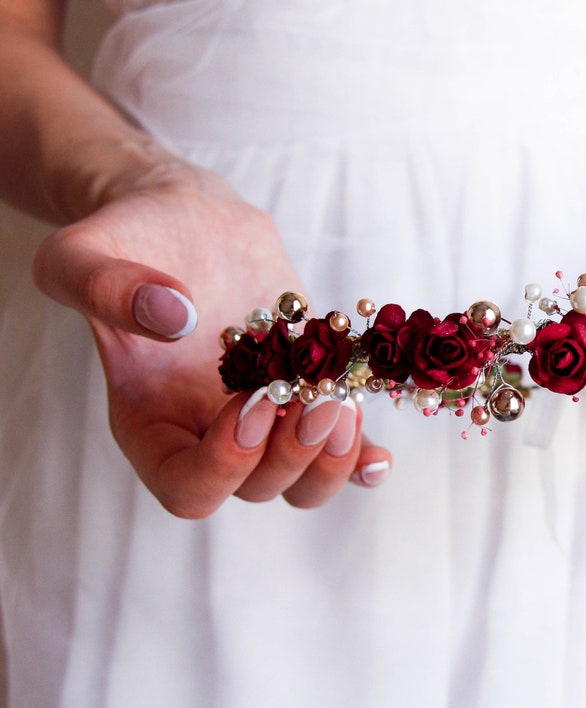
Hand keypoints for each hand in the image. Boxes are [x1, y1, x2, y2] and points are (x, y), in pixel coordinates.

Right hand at [32, 163, 391, 516]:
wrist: (185, 217)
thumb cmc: (123, 240)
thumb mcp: (81, 253)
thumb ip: (105, 286)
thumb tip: (175, 317)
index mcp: (148, 423)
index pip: (186, 488)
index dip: (224, 465)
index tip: (250, 406)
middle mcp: (207, 433)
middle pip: (255, 488)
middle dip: (292, 454)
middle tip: (315, 400)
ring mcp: (261, 417)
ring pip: (301, 481)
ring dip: (332, 459)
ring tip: (343, 404)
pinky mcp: (305, 388)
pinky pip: (338, 448)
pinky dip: (362, 459)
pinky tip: (381, 455)